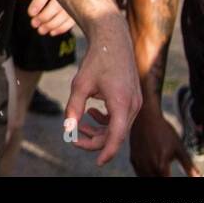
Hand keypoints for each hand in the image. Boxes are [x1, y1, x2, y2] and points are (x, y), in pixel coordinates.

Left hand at [17, 0, 75, 35]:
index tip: (31, 13)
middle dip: (44, 17)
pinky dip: (63, 28)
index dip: (38, 4)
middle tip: (34, 24)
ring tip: (41, 30)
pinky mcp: (79, 7)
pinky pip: (73, 20)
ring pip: (66, 15)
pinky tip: (52, 32)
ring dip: (52, 25)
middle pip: (57, 6)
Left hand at [64, 16, 141, 164]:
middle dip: (95, 140)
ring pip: (119, 127)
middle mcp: (133, 105)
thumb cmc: (96, 60)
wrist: (113, 39)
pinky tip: (92, 113)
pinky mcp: (133, 98)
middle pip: (116, 134)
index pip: (117, 136)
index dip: (106, 151)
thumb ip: (74, 108)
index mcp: (121, 103)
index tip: (98, 162)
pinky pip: (121, 118)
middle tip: (74, 138)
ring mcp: (135, 102)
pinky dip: (106, 121)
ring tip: (80, 123)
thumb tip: (67, 130)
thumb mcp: (80, 84)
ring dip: (99, 130)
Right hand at [130, 107, 198, 176]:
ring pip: (145, 178)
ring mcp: (139, 162)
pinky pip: (138, 172)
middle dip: (162, 179)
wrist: (146, 118)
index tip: (173, 179)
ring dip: (153, 178)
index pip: (166, 182)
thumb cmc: (164, 131)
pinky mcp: (133, 158)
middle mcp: (148, 166)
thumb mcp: (179, 147)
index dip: (171, 183)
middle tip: (167, 175)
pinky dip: (144, 174)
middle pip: (155, 181)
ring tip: (160, 174)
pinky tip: (150, 172)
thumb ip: (188, 165)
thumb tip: (199, 176)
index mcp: (160, 165)